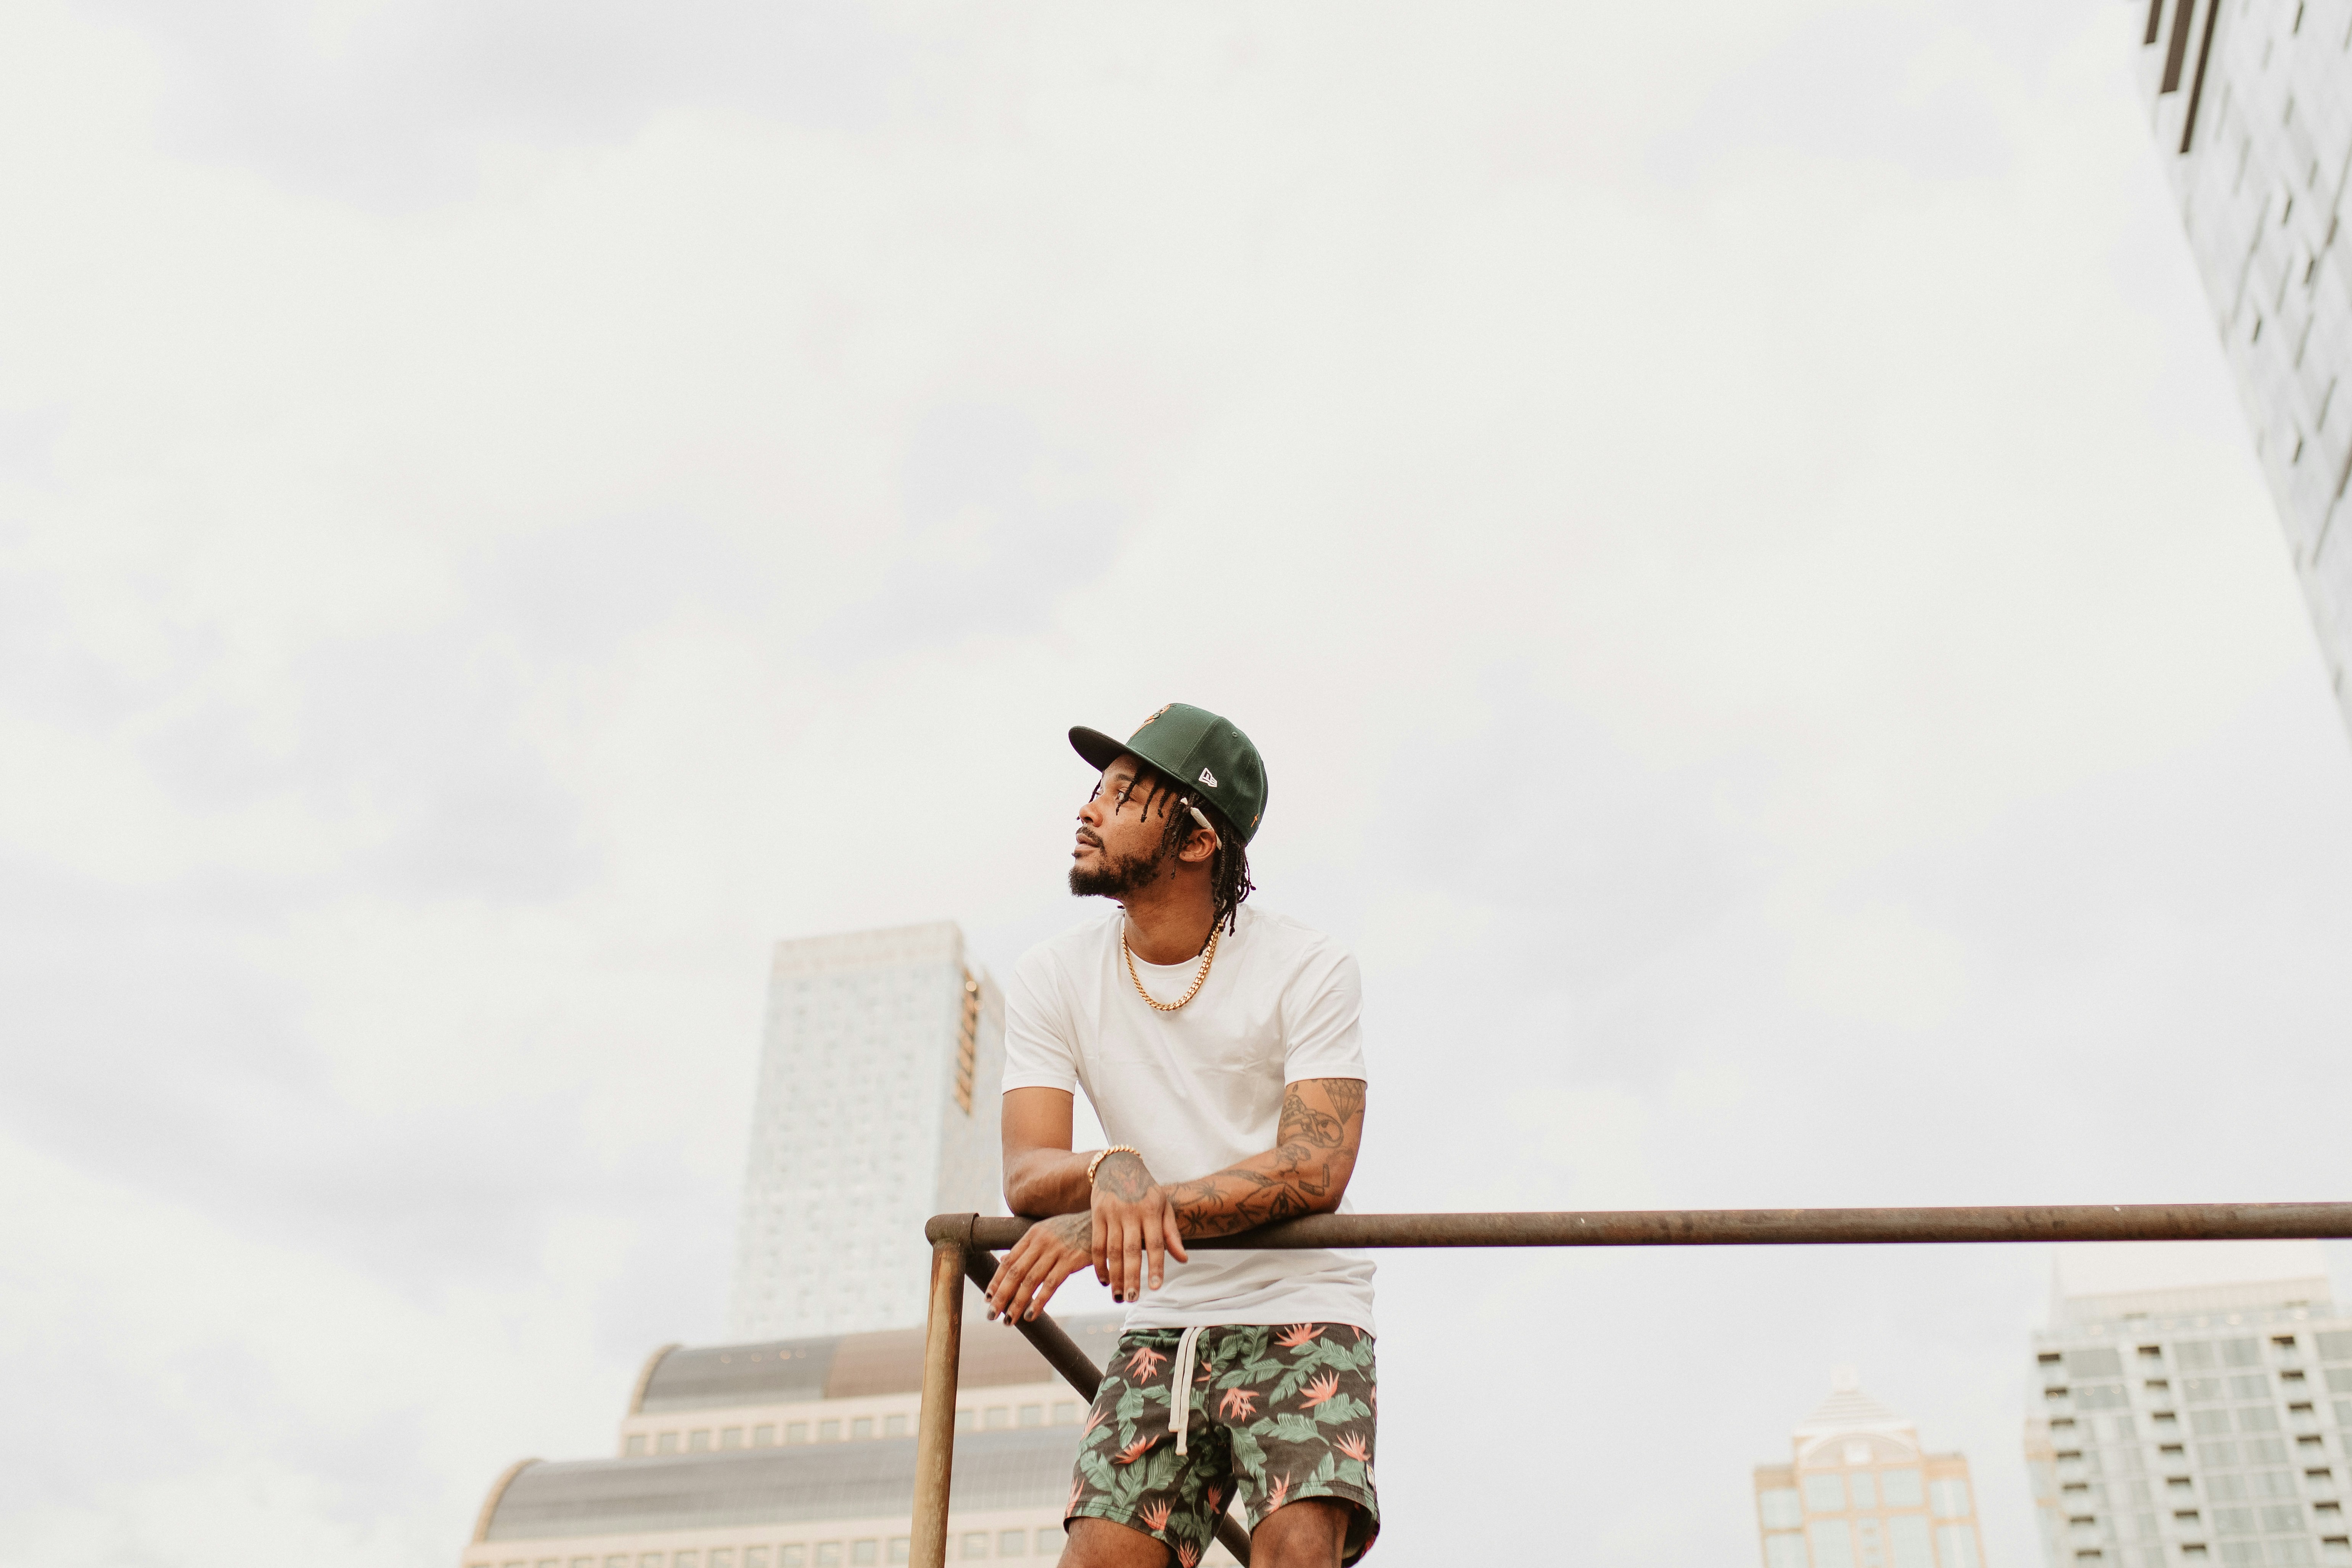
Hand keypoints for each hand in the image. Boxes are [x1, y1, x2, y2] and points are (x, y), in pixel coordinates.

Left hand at [985, 1211, 1093, 1322]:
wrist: (1100, 1222)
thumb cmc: (1072, 1230)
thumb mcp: (1046, 1232)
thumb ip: (1026, 1247)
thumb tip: (1003, 1261)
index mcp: (1032, 1235)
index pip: (1009, 1261)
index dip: (996, 1280)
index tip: (988, 1298)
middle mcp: (1041, 1242)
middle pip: (1015, 1272)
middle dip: (1001, 1295)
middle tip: (991, 1315)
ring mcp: (1056, 1250)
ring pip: (1030, 1280)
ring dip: (1017, 1303)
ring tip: (1008, 1320)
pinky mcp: (1071, 1260)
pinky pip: (1051, 1284)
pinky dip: (1039, 1301)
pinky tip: (1030, 1314)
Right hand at [1085, 1151, 1187, 1304]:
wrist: (1117, 1166)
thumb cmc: (1145, 1190)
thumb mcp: (1163, 1205)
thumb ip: (1171, 1233)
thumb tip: (1183, 1259)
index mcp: (1150, 1210)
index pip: (1155, 1242)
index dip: (1156, 1265)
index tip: (1156, 1287)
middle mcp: (1130, 1212)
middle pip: (1131, 1249)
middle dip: (1131, 1276)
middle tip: (1133, 1298)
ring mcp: (1111, 1213)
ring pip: (1112, 1250)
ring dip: (1115, 1275)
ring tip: (1120, 1296)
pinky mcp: (1096, 1215)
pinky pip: (1096, 1244)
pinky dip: (1099, 1264)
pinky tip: (1105, 1280)